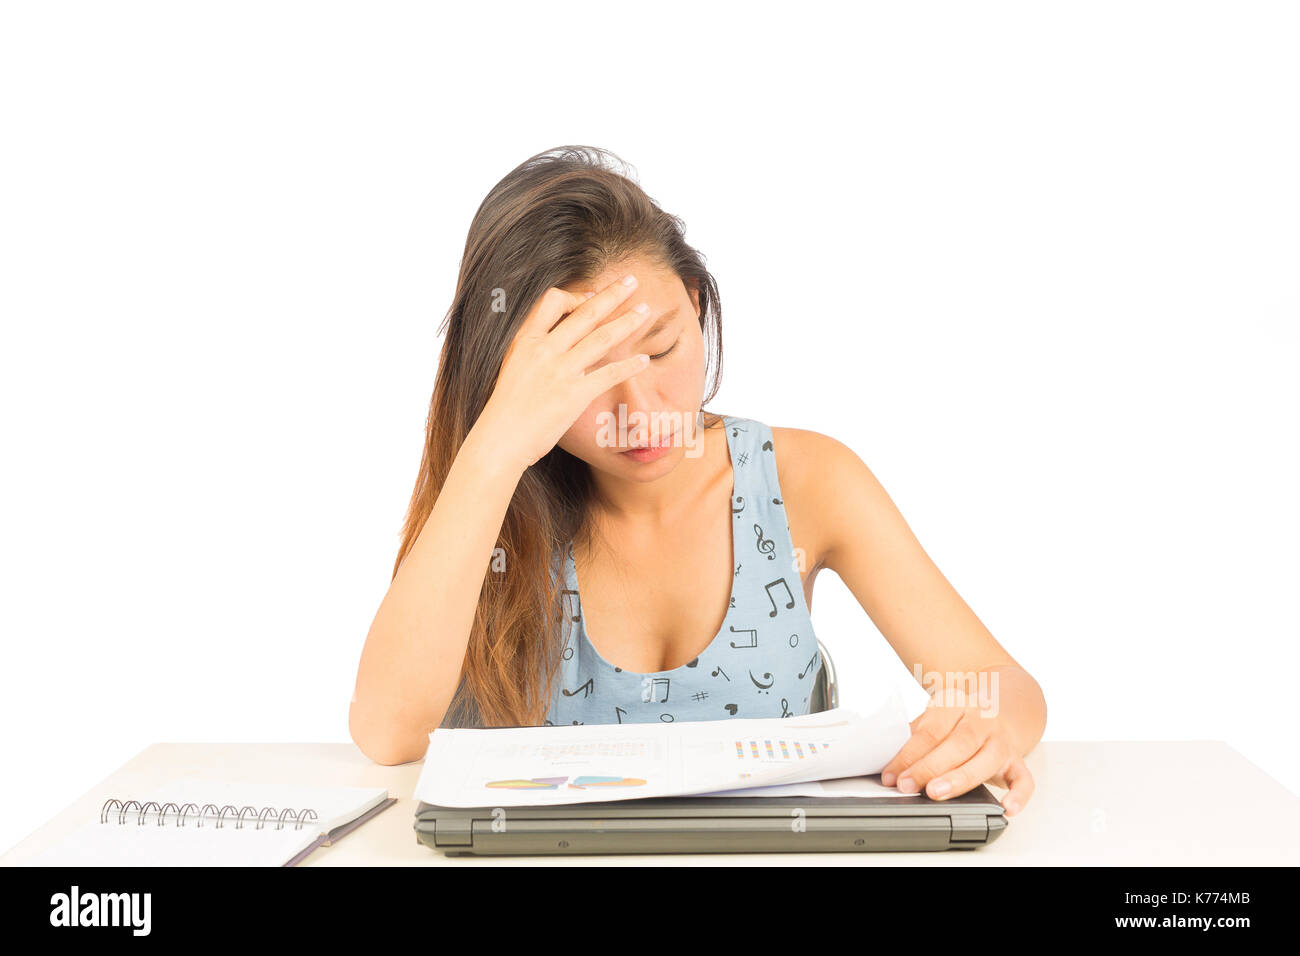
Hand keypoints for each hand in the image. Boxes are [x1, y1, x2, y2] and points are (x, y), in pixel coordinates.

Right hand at [473, 273, 655, 471]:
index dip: (574, 295)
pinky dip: (629, 366)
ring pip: (602, 337)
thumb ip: (536, 352)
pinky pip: (608, 374)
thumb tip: (562, 345)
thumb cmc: (506, 409)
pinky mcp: (574, 395)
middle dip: (612, 294)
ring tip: (646, 310)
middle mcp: (544, 350)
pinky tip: (644, 360)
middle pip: (585, 313)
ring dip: (627, 321)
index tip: (591, 296)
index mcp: (526, 341)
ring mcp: (560, 372)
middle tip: (631, 281)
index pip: (551, 301)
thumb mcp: (514, 368)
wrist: (500, 439)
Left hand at [879, 699, 1034, 816]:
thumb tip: (888, 763)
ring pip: (985, 760)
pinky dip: (1018, 795)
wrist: (1003, 706)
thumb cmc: (959, 720)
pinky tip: (1006, 808)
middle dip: (929, 767)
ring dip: (960, 778)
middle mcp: (982, 721)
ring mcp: (1002, 742)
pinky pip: (1024, 779)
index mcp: (956, 705)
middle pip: (956, 744)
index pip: (930, 731)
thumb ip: (915, 737)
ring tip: (937, 794)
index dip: (908, 755)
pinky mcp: (1018, 762)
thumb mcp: (935, 718)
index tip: (891, 776)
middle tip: (908, 786)